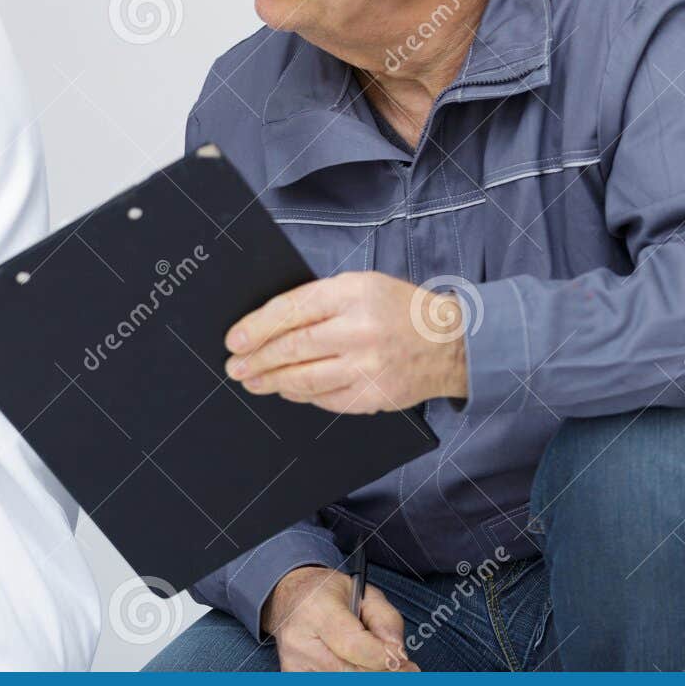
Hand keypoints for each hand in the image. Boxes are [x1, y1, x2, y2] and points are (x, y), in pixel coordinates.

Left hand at [224, 271, 468, 412]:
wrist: (450, 343)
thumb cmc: (397, 310)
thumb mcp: (361, 286)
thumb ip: (319, 301)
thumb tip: (268, 323)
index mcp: (352, 294)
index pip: (291, 310)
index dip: (257, 327)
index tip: (234, 340)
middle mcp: (358, 330)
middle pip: (292, 347)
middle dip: (256, 359)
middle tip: (234, 367)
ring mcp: (366, 366)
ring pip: (304, 378)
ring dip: (271, 382)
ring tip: (251, 381)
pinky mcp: (372, 396)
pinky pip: (324, 399)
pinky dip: (300, 395)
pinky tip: (285, 390)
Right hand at [262, 565, 416, 670]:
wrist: (290, 598)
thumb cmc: (327, 594)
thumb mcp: (364, 592)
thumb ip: (386, 621)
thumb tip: (397, 655)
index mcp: (317, 609)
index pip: (353, 645)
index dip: (383, 656)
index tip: (402, 659)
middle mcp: (300, 640)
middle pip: (352, 674)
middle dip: (383, 674)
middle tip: (403, 669)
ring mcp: (294, 664)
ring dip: (369, 680)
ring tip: (380, 668)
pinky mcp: (294, 679)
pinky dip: (351, 682)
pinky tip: (359, 673)